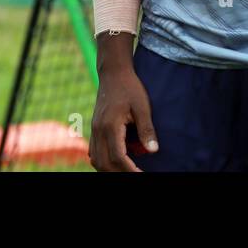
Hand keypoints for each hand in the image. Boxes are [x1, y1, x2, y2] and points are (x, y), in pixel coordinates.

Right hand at [89, 33, 157, 171]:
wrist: (114, 73)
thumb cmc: (130, 88)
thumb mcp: (142, 106)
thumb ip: (146, 129)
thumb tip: (153, 151)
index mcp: (110, 126)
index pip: (118, 157)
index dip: (130, 170)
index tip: (142, 175)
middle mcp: (98, 130)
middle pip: (104, 163)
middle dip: (120, 174)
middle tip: (137, 174)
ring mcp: (94, 130)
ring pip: (96, 160)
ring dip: (110, 170)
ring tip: (127, 170)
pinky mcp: (94, 128)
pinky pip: (94, 152)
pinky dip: (103, 162)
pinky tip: (116, 162)